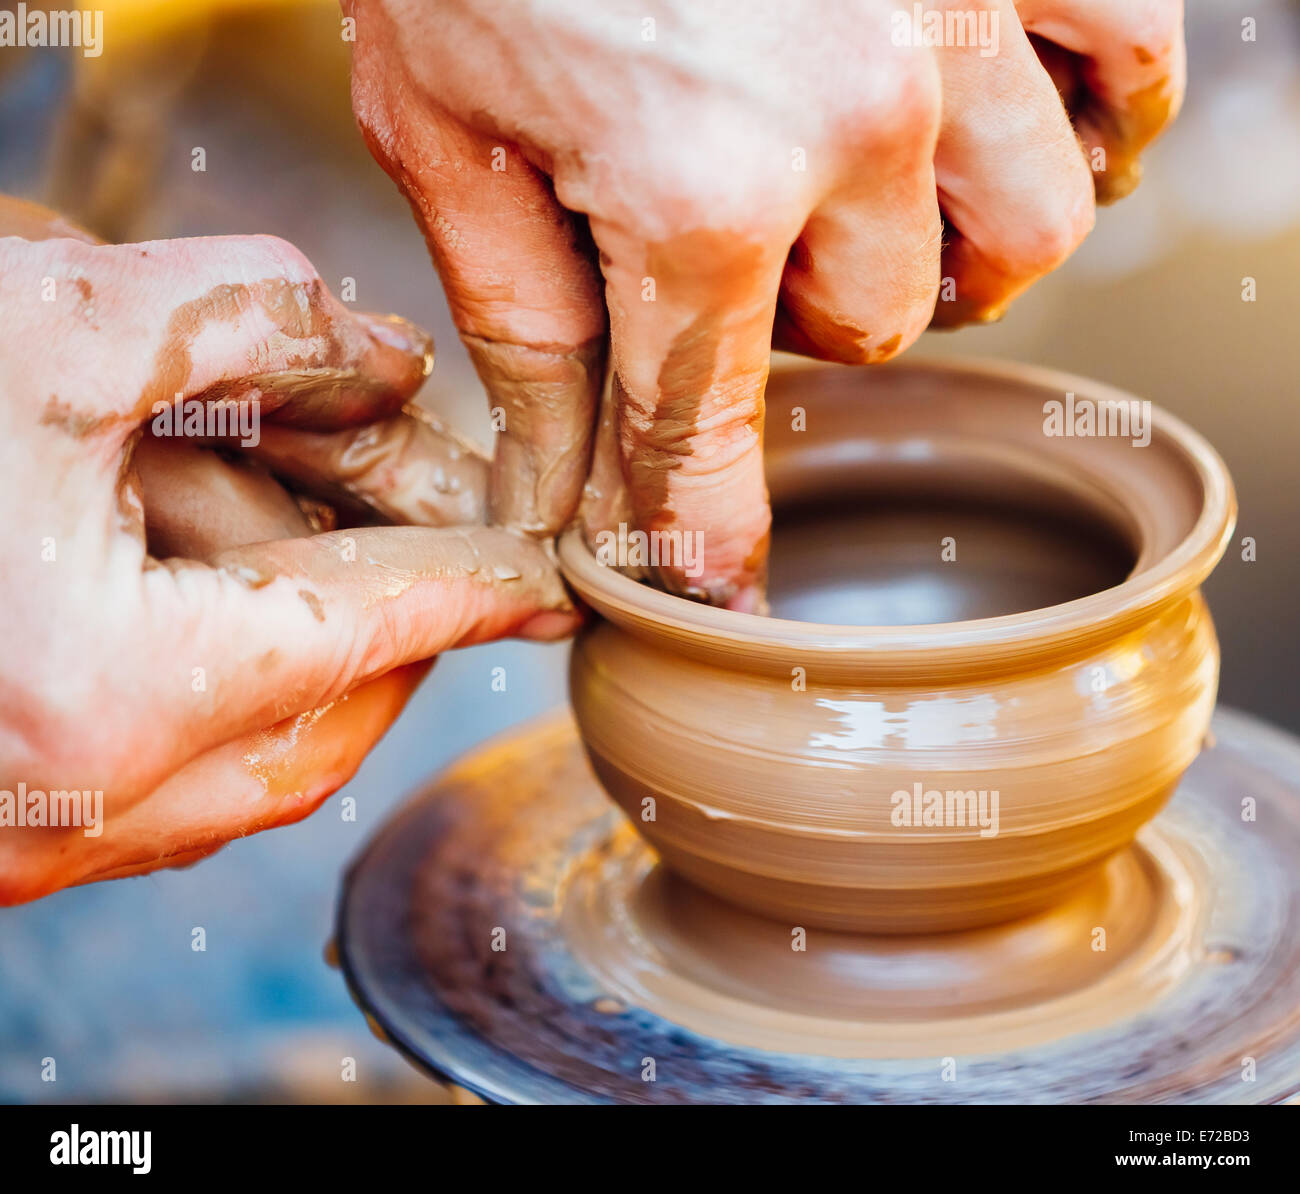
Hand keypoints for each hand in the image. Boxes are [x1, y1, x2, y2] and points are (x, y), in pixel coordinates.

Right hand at [0, 201, 576, 902]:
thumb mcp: (33, 334)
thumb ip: (233, 317)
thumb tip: (367, 348)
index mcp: (118, 699)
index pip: (379, 627)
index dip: (480, 586)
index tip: (549, 581)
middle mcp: (90, 805)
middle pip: (330, 706)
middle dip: (379, 610)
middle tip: (402, 535)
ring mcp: (43, 843)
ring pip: (258, 754)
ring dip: (293, 649)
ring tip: (272, 549)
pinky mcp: (3, 836)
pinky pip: (171, 777)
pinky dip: (211, 687)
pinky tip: (177, 600)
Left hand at [345, 0, 1182, 607]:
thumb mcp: (443, 130)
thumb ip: (524, 323)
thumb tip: (557, 485)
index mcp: (698, 186)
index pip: (711, 430)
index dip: (704, 526)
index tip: (716, 587)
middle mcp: (860, 113)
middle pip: (870, 330)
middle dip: (785, 315)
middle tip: (721, 243)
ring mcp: (962, 9)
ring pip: (1020, 242)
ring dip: (934, 246)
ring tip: (856, 196)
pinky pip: (1130, 73)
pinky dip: (1083, 125)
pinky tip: (1002, 126)